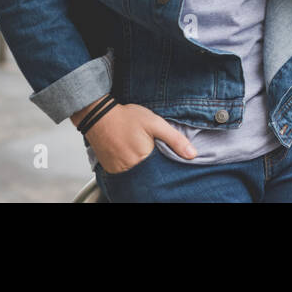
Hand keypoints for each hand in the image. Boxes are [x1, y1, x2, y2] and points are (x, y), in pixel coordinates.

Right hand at [80, 102, 196, 172]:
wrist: (99, 116)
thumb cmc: (128, 118)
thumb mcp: (156, 123)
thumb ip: (175, 140)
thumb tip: (192, 155)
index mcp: (144, 159)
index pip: (162, 169)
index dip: (166, 162)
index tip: (164, 152)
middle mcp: (130, 169)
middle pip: (150, 173)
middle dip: (154, 165)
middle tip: (149, 148)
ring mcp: (119, 171)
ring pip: (138, 175)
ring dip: (142, 167)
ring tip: (139, 150)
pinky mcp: (110, 171)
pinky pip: (125, 174)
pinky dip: (130, 167)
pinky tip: (130, 154)